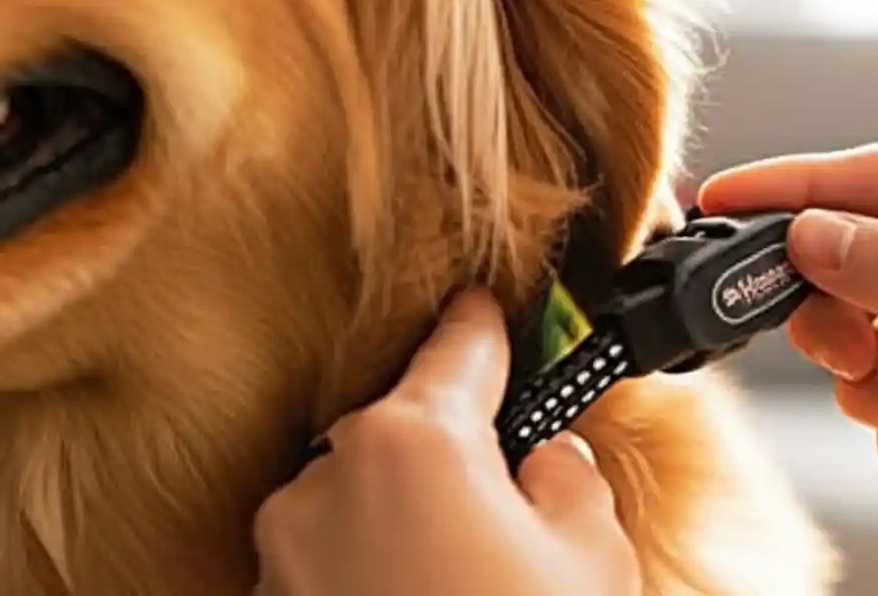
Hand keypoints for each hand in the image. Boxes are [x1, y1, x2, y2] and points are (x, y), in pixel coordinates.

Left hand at [253, 290, 640, 595]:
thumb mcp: (588, 551)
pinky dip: (378, 559)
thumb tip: (543, 459)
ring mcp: (289, 548)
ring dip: (414, 509)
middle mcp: (328, 480)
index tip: (491, 308)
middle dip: (459, 443)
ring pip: (368, 491)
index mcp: (411, 441)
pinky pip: (337, 550)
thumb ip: (564, 474)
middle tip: (516, 488)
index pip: (461, 342)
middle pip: (409, 423)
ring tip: (472, 572)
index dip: (489, 321)